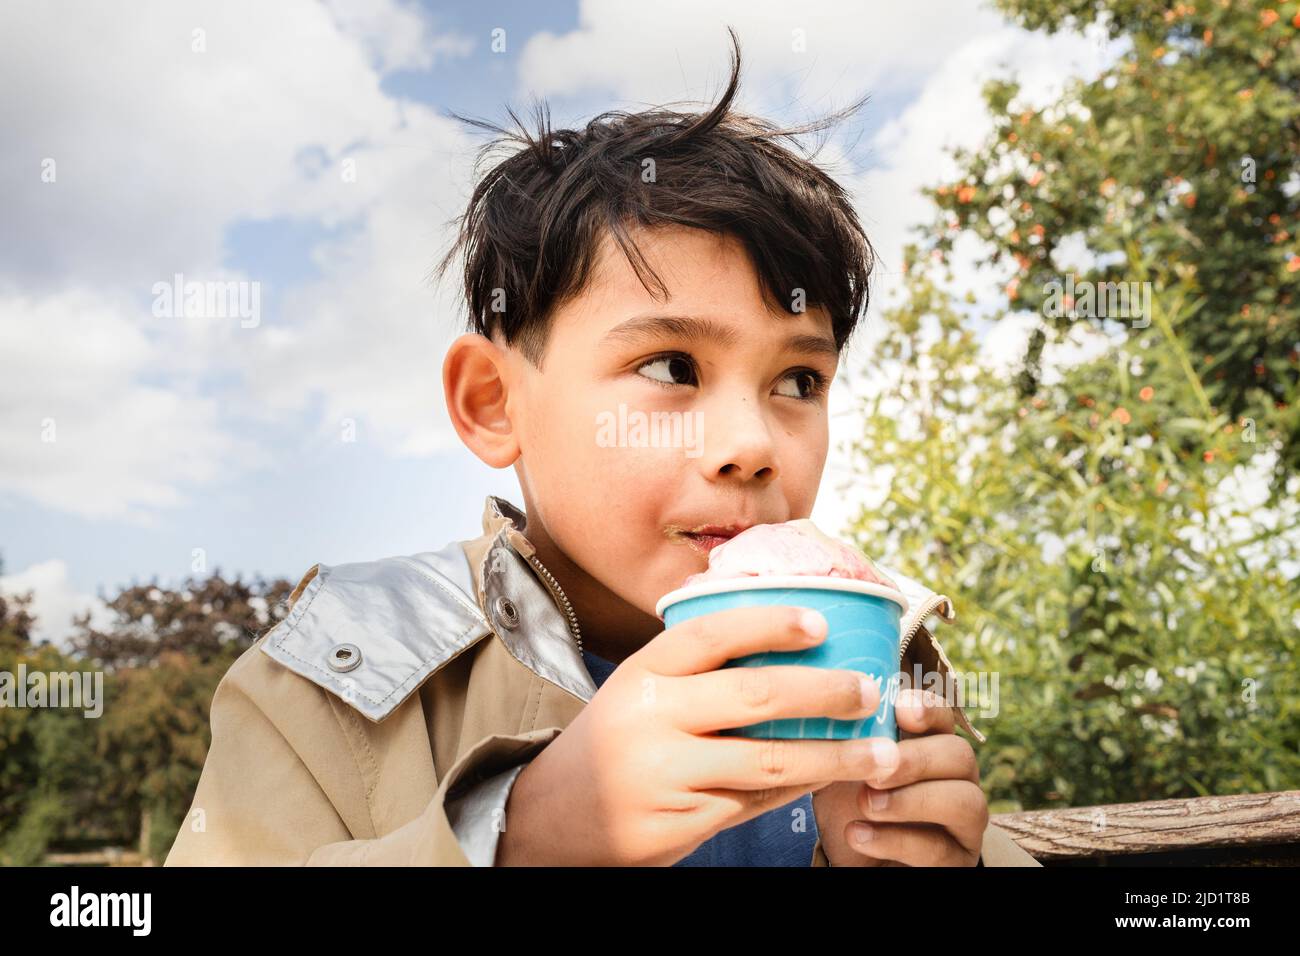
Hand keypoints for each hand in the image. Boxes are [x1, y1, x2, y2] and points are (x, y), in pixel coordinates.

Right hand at [496, 605, 895, 864]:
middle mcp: (651, 716)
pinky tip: (830, 779)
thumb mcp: (641, 691)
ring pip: (768, 759)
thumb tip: (793, 648)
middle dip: (825, 692)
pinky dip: (800, 789)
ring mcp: (664, 772)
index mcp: (644, 671)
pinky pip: (755, 801)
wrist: (554, 814)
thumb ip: (698, 673)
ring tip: (880, 752)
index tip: (822, 623)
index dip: (769, 624)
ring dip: (834, 755)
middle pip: (755, 695)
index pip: (712, 634)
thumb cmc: (618, 741)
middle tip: (870, 691)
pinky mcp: (680, 820)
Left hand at [812, 687, 987, 865]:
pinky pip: (940, 850)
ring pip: (966, 802)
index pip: (943, 717)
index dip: (928, 708)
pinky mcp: (954, 863)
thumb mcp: (839, 768)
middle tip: (874, 772)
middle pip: (961, 755)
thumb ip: (845, 739)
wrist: (849, 861)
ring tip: (867, 804)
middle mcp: (956, 781)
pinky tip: (858, 834)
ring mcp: (962, 825)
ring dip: (911, 801)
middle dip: (917, 760)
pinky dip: (895, 840)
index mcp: (929, 747)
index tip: (901, 709)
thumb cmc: (847, 807)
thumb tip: (831, 703)